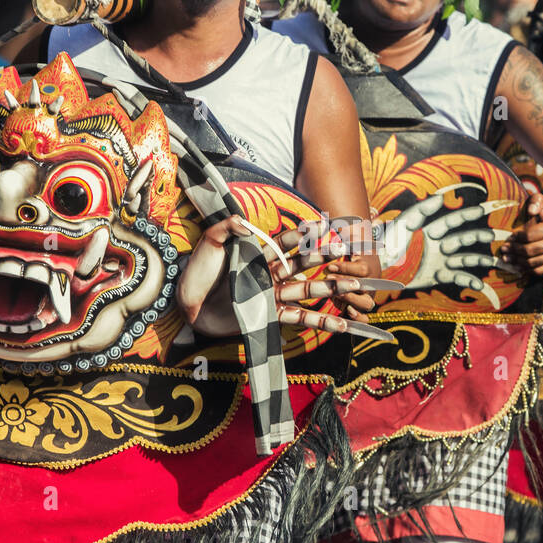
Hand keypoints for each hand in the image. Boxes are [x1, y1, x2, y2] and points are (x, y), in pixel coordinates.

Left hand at [177, 215, 397, 340]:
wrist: (187, 306)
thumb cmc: (197, 274)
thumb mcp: (209, 245)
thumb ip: (224, 229)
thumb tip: (241, 219)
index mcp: (257, 254)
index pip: (285, 242)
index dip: (303, 235)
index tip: (324, 226)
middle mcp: (269, 274)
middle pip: (302, 265)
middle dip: (324, 259)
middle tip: (346, 251)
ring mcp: (271, 295)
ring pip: (306, 291)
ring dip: (330, 289)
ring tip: (354, 286)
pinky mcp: (269, 315)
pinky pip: (298, 317)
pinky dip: (319, 321)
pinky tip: (341, 323)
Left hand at [378, 184, 517, 307]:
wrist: (379, 270)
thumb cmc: (388, 245)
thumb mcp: (403, 225)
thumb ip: (421, 211)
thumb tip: (441, 197)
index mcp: (430, 230)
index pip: (453, 220)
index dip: (468, 215)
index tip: (482, 210)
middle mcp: (438, 244)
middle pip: (463, 239)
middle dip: (478, 236)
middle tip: (492, 235)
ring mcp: (439, 260)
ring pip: (465, 258)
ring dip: (480, 260)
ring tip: (494, 261)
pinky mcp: (437, 275)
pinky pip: (457, 277)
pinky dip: (469, 280)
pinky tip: (479, 285)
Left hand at [501, 192, 542, 275]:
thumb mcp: (542, 203)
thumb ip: (536, 201)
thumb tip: (531, 210)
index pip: (529, 236)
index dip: (516, 238)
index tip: (508, 238)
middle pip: (530, 251)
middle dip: (514, 251)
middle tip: (504, 250)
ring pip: (533, 263)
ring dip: (517, 262)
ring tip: (507, 259)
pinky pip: (540, 272)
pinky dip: (527, 270)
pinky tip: (518, 266)